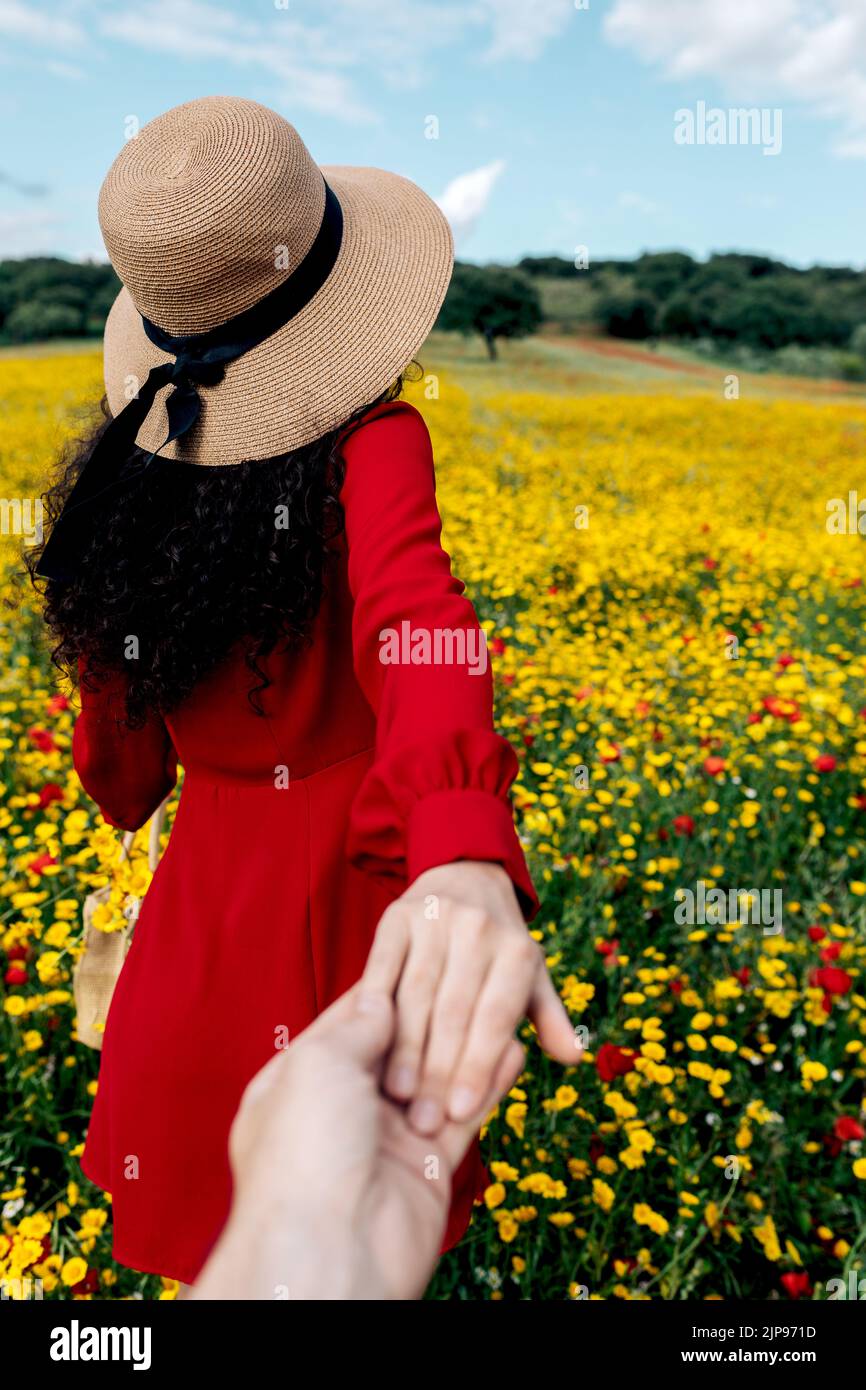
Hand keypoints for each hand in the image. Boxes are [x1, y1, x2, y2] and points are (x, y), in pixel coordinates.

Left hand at [191, 984, 523, 1300]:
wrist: (331, 1252)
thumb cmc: (305, 1151)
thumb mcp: (319, 1064)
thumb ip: (356, 1026)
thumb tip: (381, 997)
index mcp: (296, 1081)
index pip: (348, 1023)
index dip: (386, 991)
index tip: (424, 961)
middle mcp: (340, 1108)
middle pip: (397, 1048)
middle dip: (432, 1019)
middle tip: (471, 979)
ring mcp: (385, 1138)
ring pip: (435, 1079)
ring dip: (466, 1049)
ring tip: (501, 1009)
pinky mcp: (427, 1166)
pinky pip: (464, 1114)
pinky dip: (489, 1083)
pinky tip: (513, 1051)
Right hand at [362, 860, 577, 1134]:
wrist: (465, 874)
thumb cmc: (500, 944)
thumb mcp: (531, 975)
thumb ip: (548, 1018)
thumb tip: (574, 1058)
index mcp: (518, 951)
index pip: (496, 1018)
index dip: (478, 1066)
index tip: (458, 1113)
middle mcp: (480, 931)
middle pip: (455, 1011)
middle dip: (439, 1070)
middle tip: (423, 1121)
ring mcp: (437, 920)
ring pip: (418, 993)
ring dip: (406, 1047)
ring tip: (397, 1096)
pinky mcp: (398, 916)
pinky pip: (383, 965)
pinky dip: (375, 1003)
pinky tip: (366, 1042)